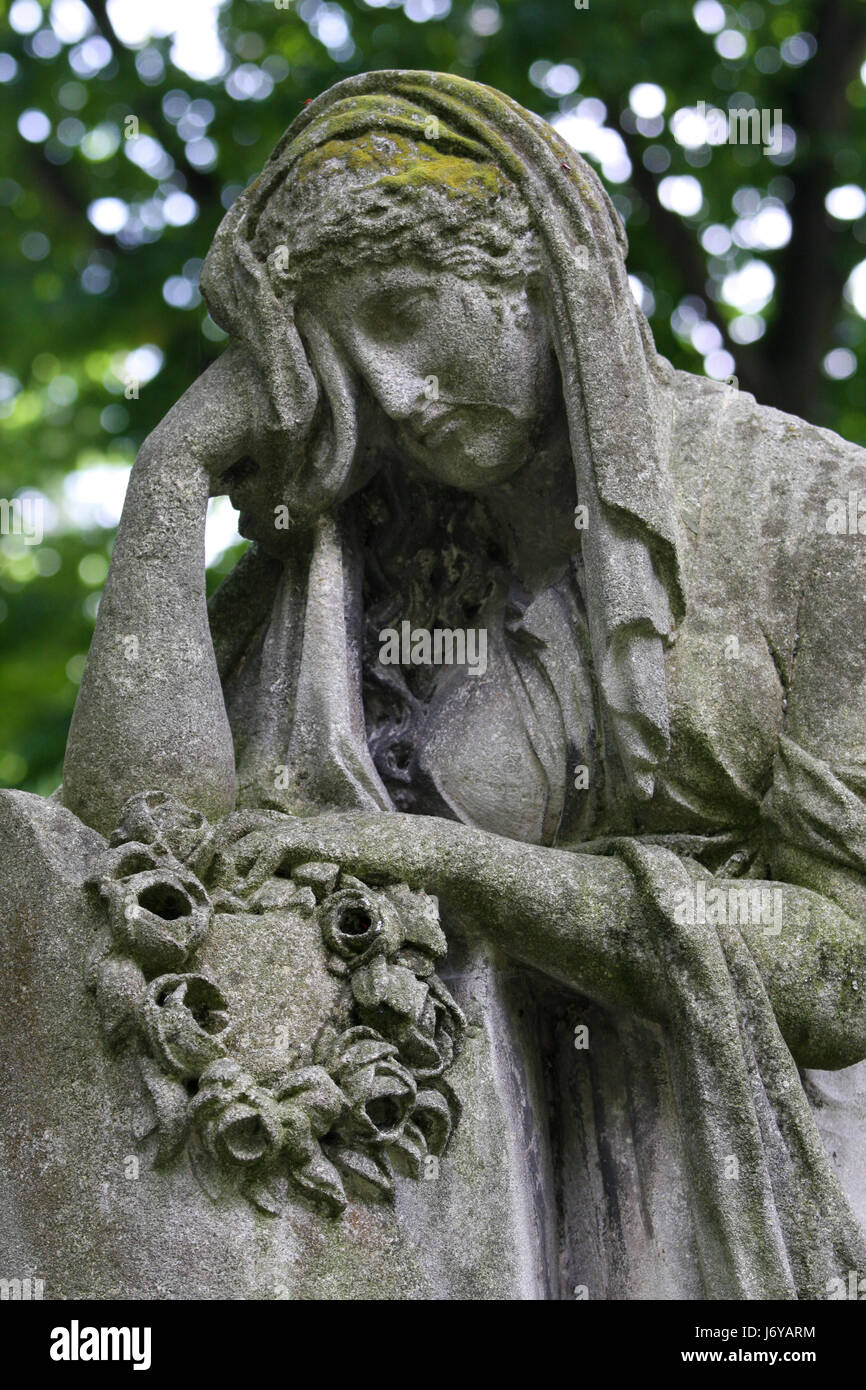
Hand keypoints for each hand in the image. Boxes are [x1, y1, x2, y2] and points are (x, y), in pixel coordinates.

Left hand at [203, 810, 455, 900]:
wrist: (433, 849)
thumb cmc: (403, 869)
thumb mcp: (360, 879)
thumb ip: (336, 888)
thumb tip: (326, 922)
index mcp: (312, 834)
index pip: (256, 831)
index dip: (230, 852)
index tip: (211, 883)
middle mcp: (308, 826)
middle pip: (243, 826)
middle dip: (215, 855)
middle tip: (196, 889)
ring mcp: (315, 829)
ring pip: (252, 833)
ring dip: (226, 864)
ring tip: (211, 896)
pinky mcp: (324, 839)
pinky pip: (276, 844)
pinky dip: (253, 869)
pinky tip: (244, 895)